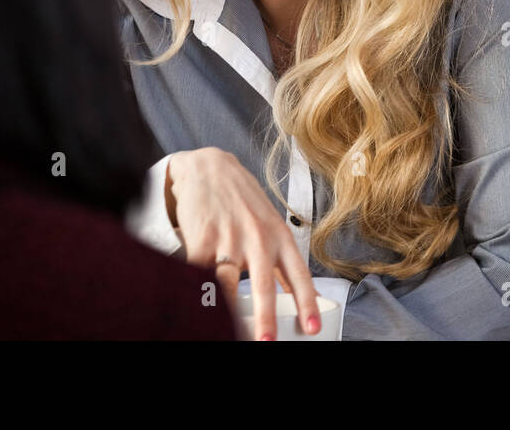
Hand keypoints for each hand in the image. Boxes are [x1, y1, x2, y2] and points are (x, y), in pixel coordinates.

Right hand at [167, 148, 320, 340]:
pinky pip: (199, 274)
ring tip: (228, 333)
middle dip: (265, 317)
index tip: (312, 326)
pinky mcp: (201, 238)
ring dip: (228, 313)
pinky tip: (199, 306)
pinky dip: (198, 293)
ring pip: (228, 284)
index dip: (306, 302)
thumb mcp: (271, 226)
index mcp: (279, 237)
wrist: (209, 169)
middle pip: (263, 285)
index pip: (298, 274)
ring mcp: (229, 237)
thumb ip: (283, 263)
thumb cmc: (243, 202)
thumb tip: (307, 295)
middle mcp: (257, 238)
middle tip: (267, 341)